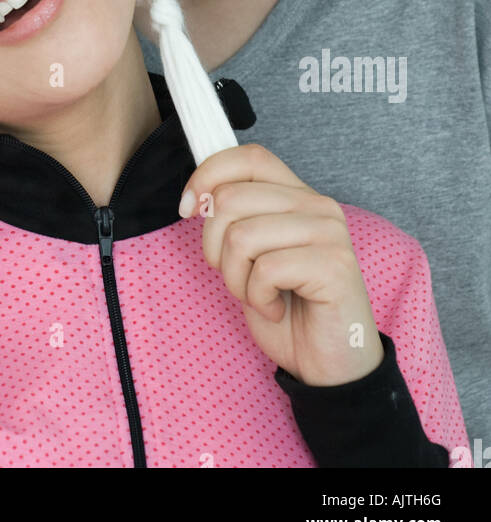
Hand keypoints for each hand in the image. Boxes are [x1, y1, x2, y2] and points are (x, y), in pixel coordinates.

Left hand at [179, 143, 383, 386]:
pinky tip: (277, 309)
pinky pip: (266, 269)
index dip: (208, 175)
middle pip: (232, 198)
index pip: (248, 157)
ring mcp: (329, 233)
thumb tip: (197, 195)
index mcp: (298, 195)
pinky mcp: (334, 265)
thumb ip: (236, 219)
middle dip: (214, 246)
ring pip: (242, 235)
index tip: (186, 209)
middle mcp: (318, 205)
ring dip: (236, 278)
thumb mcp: (251, 255)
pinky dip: (258, 298)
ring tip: (261, 295)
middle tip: (238, 277)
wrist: (329, 365)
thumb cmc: (288, 308)